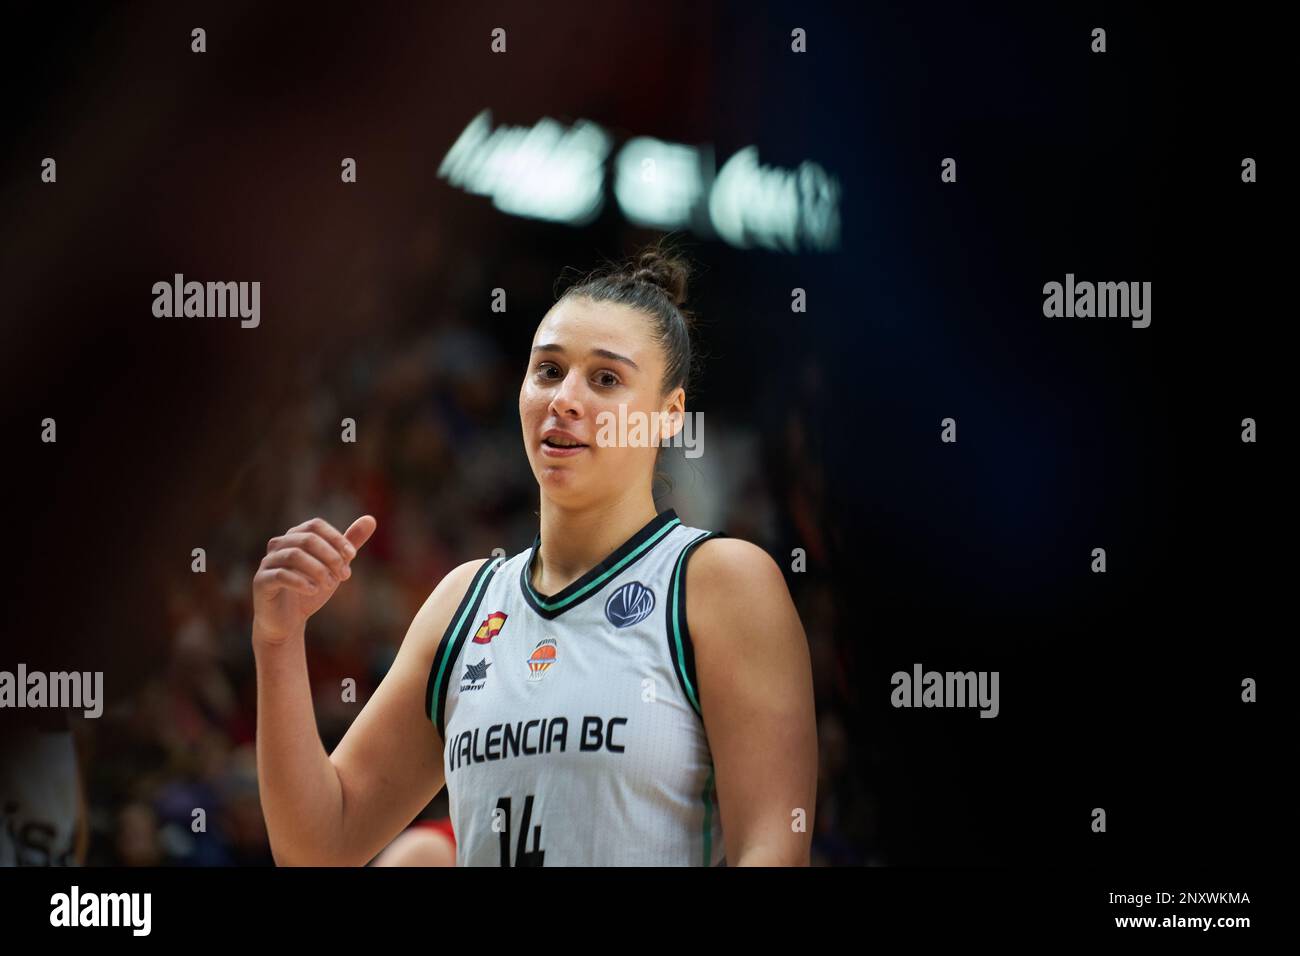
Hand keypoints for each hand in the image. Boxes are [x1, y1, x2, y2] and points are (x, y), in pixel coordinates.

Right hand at [252, 515, 376, 644]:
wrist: (288, 622)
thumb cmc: (311, 590)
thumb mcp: (335, 566)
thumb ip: (350, 543)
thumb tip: (371, 519)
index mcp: (295, 537)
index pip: (315, 525)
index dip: (336, 538)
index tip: (352, 556)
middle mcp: (278, 545)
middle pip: (307, 539)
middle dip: (331, 556)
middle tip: (345, 575)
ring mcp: (267, 563)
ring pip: (294, 555)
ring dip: (319, 570)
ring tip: (330, 585)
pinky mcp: (261, 582)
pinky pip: (281, 575)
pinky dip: (301, 582)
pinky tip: (314, 591)